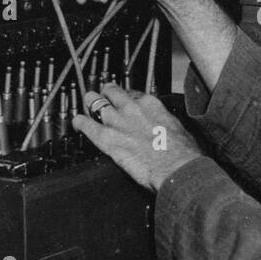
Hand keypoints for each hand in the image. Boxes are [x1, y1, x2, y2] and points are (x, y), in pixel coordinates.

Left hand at [72, 83, 202, 190]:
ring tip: (87, 105)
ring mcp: (118, 122)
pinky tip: (77, 122)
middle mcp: (132, 108)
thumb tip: (163, 126)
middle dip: (105, 94)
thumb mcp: (178, 129)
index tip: (124, 101)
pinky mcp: (107, 139)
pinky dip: (80, 122)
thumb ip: (165, 123)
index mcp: (151, 104)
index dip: (126, 97)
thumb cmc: (182, 153)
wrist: (177, 167)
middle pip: (111, 92)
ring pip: (95, 103)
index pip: (132, 93)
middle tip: (101, 97)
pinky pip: (87, 125)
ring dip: (90, 104)